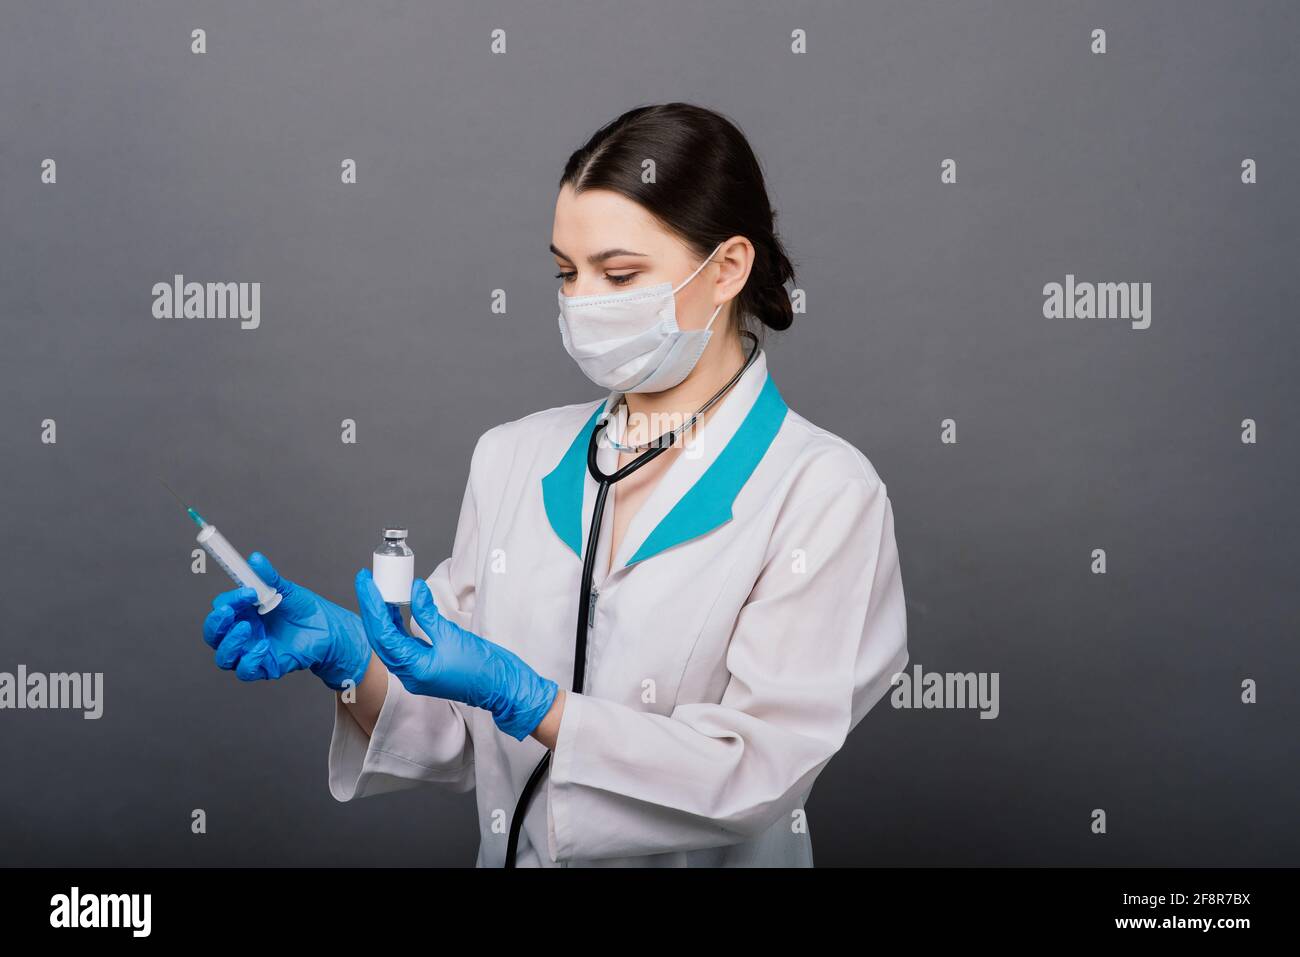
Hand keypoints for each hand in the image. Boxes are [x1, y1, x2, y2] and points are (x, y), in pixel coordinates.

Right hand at [202, 552, 370, 690]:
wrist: (329, 629)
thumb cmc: (305, 610)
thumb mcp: (287, 590)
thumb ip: (269, 577)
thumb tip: (255, 558)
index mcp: (244, 613)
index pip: (222, 608)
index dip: (230, 600)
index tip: (249, 592)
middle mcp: (244, 633)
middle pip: (214, 634)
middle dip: (216, 623)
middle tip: (228, 610)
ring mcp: (252, 651)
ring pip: (224, 657)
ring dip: (229, 642)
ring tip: (246, 627)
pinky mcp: (265, 667)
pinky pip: (245, 670)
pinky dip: (250, 659)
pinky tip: (265, 646)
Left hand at [354, 568, 558, 740]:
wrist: (500, 686)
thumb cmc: (480, 667)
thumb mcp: (452, 636)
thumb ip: (428, 613)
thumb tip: (414, 589)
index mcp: (413, 669)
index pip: (382, 634)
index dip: (371, 605)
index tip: (366, 582)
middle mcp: (409, 674)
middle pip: (380, 638)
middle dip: (371, 609)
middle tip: (366, 581)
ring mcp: (416, 671)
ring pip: (389, 642)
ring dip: (382, 616)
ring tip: (378, 590)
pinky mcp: (424, 666)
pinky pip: (402, 644)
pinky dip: (396, 625)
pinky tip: (395, 608)